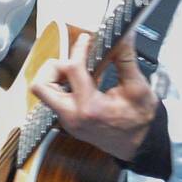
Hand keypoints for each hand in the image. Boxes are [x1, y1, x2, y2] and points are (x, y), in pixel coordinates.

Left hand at [31, 31, 157, 160]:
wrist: (141, 146)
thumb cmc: (141, 120)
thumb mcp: (137, 87)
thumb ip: (125, 59)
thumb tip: (122, 36)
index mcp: (89, 108)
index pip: (72, 69)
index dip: (79, 48)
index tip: (87, 38)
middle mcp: (72, 117)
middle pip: (41, 86)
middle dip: (53, 67)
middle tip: (73, 60)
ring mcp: (68, 122)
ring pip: (44, 93)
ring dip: (56, 76)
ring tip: (77, 69)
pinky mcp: (68, 122)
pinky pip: (55, 99)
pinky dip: (63, 85)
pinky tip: (81, 80)